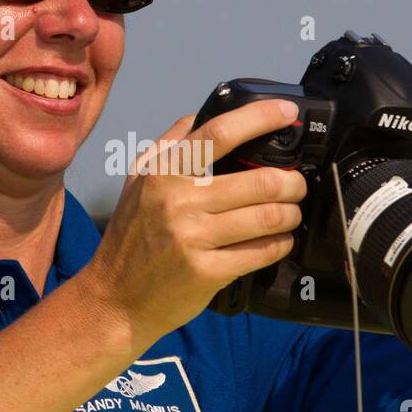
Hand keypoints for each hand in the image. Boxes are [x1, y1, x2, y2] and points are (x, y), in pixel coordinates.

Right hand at [83, 99, 308, 341]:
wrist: (115, 297)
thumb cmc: (130, 238)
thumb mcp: (137, 182)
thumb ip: (167, 145)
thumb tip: (199, 115)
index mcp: (163, 173)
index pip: (219, 133)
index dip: (260, 118)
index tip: (287, 113)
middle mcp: (177, 201)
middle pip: (259, 181)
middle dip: (292, 182)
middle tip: (297, 185)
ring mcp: (192, 237)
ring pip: (267, 217)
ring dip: (291, 214)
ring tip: (290, 214)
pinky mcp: (207, 272)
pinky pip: (261, 251)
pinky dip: (280, 244)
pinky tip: (279, 241)